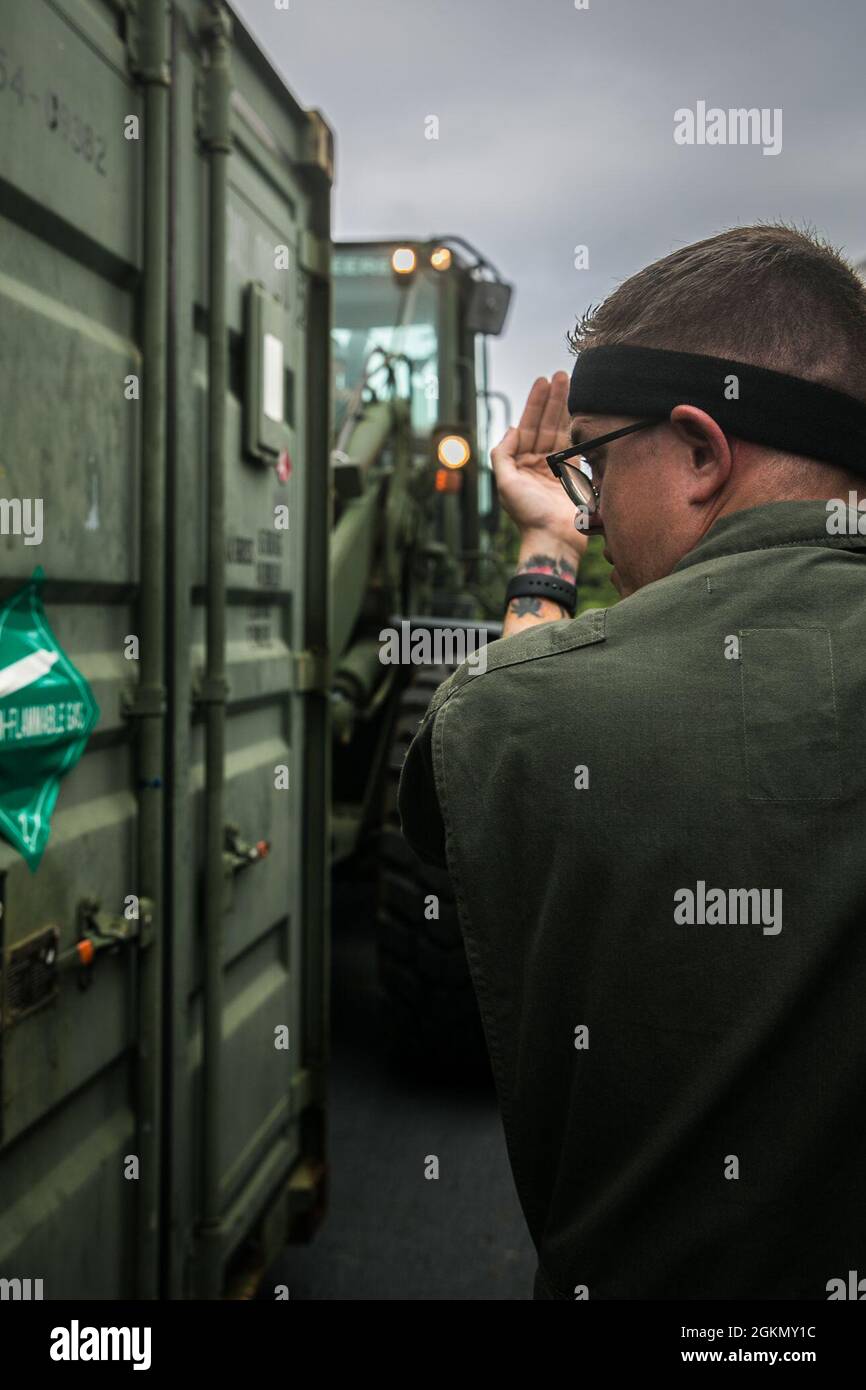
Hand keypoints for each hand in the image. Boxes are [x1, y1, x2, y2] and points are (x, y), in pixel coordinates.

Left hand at [490, 372, 586, 559]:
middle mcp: (538, 463)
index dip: (535, 403)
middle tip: (562, 375)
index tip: (543, 382)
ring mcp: (558, 468)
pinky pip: (578, 445)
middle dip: (553, 399)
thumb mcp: (504, 483)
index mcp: (520, 464)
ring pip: (562, 430)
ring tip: (572, 384)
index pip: (528, 426)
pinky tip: (583, 410)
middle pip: (546, 424)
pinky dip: (580, 427)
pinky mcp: (576, 475)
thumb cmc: (527, 514)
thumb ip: (502, 454)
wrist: (554, 538)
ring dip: (566, 408)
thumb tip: (512, 428)